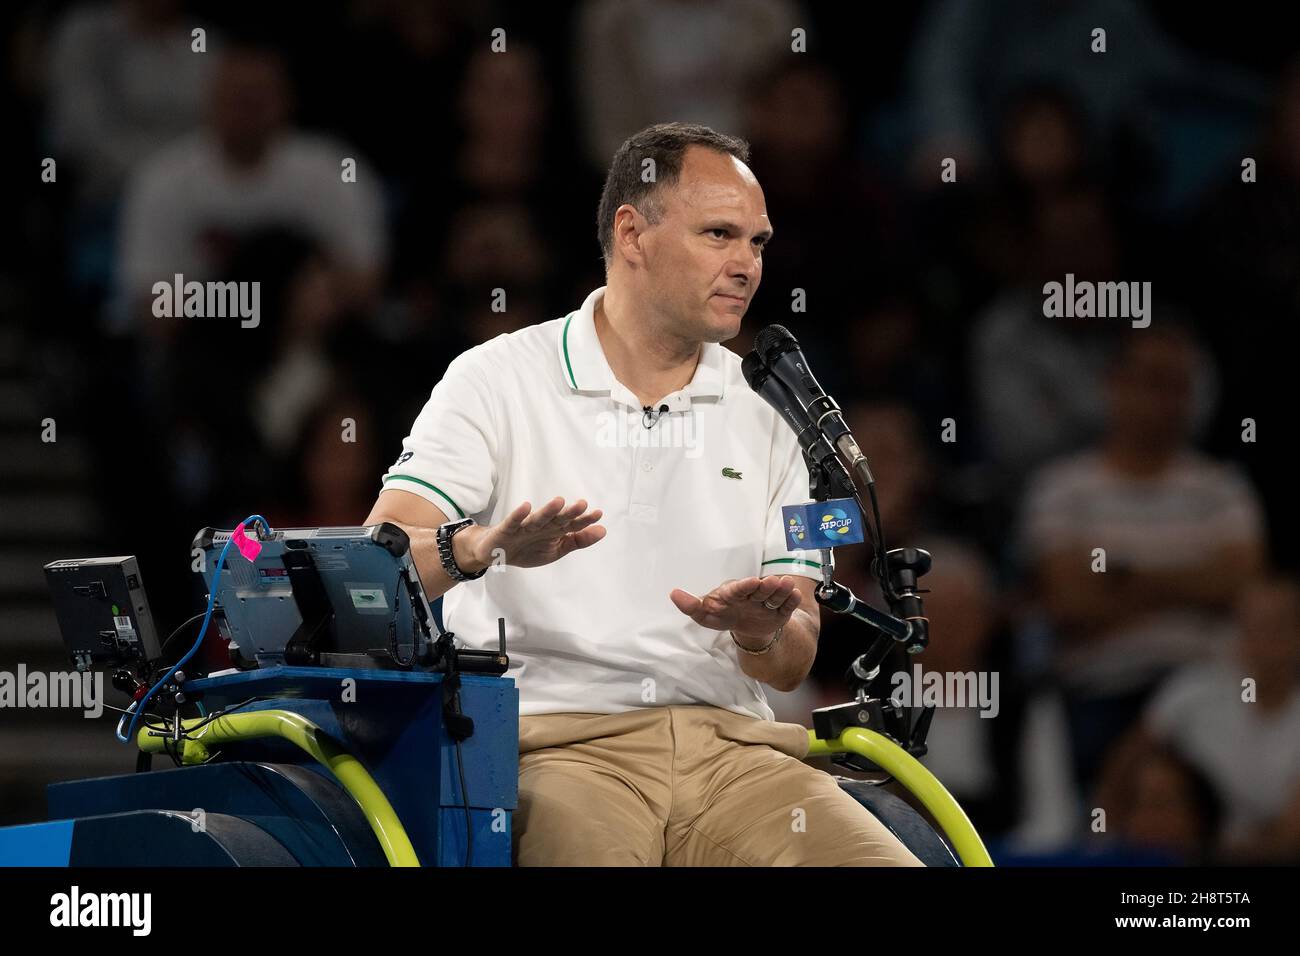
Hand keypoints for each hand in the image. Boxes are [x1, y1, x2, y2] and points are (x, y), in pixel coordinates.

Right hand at [456, 497, 604, 571]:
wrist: (495, 553)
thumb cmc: (527, 548)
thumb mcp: (556, 549)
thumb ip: (578, 540)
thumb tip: (603, 530)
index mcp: (554, 530)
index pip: (572, 524)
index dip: (584, 520)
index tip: (598, 514)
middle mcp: (541, 526)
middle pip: (557, 519)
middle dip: (569, 512)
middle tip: (582, 504)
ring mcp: (523, 527)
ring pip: (537, 519)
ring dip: (547, 511)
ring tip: (559, 501)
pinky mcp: (506, 530)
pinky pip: (513, 522)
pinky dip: (518, 515)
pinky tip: (526, 507)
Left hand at [669, 575, 800, 646]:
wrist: (745, 626)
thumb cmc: (722, 614)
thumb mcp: (706, 614)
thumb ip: (691, 606)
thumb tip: (673, 593)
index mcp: (734, 593)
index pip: (739, 588)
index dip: (745, 586)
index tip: (752, 581)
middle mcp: (753, 594)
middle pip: (760, 590)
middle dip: (766, 586)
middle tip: (773, 581)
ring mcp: (767, 602)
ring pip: (775, 596)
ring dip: (781, 591)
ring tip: (787, 585)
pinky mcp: (780, 612)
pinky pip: (787, 606)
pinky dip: (791, 602)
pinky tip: (796, 595)